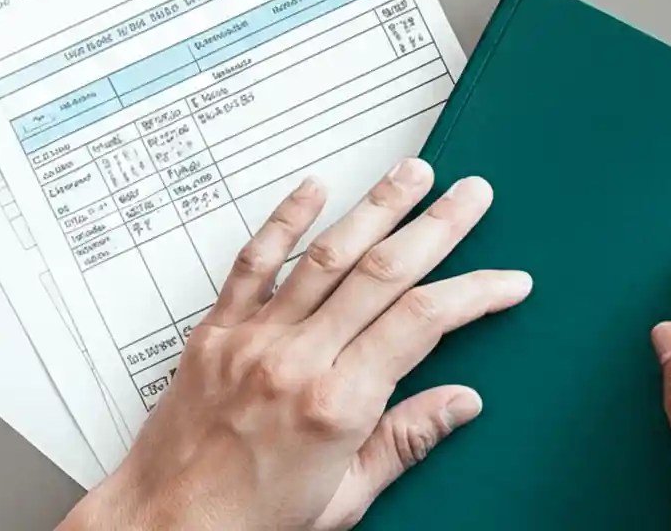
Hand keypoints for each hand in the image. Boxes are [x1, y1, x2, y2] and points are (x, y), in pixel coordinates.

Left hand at [60, 159, 530, 530]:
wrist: (163, 527)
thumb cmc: (252, 521)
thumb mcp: (346, 498)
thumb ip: (406, 442)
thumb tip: (463, 403)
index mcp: (337, 405)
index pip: (423, 323)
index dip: (474, 292)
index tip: (507, 281)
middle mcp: (297, 360)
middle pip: (383, 274)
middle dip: (437, 227)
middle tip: (471, 196)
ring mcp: (254, 338)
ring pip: (326, 257)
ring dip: (376, 209)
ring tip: (411, 175)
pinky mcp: (217, 331)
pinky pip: (253, 263)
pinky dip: (284, 221)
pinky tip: (313, 189)